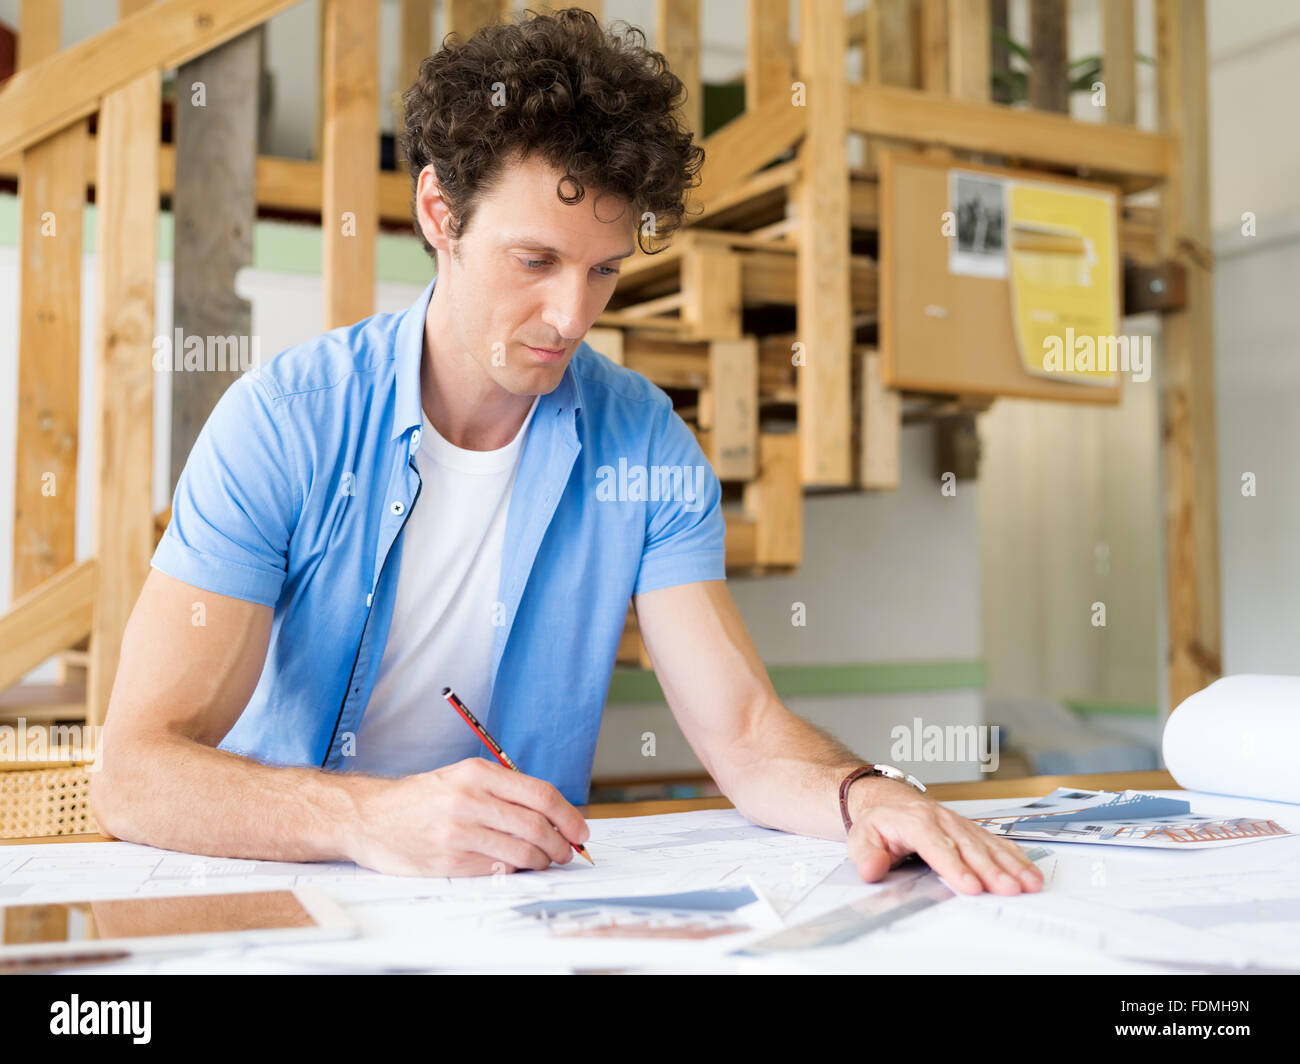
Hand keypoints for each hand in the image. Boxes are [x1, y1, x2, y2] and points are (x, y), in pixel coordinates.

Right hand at [346, 758, 589, 876]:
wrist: (370, 817)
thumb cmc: (423, 798)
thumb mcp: (463, 777)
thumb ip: (504, 790)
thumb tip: (553, 814)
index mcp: (477, 773)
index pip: (540, 794)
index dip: (568, 815)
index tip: (580, 829)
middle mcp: (469, 800)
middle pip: (536, 826)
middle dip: (560, 844)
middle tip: (566, 851)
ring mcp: (458, 832)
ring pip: (521, 852)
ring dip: (542, 861)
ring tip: (543, 861)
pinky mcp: (448, 861)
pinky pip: (497, 871)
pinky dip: (513, 871)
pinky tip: (512, 866)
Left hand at [845, 777, 1042, 894]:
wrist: (886, 800)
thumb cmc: (878, 822)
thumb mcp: (861, 837)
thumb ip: (866, 855)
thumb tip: (873, 869)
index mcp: (915, 822)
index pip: (937, 846)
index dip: (955, 867)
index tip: (970, 886)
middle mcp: (942, 820)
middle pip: (969, 847)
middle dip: (991, 870)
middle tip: (1009, 890)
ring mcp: (959, 824)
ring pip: (988, 845)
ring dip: (1011, 865)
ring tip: (1029, 883)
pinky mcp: (971, 830)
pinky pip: (997, 842)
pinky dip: (1015, 857)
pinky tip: (1030, 871)